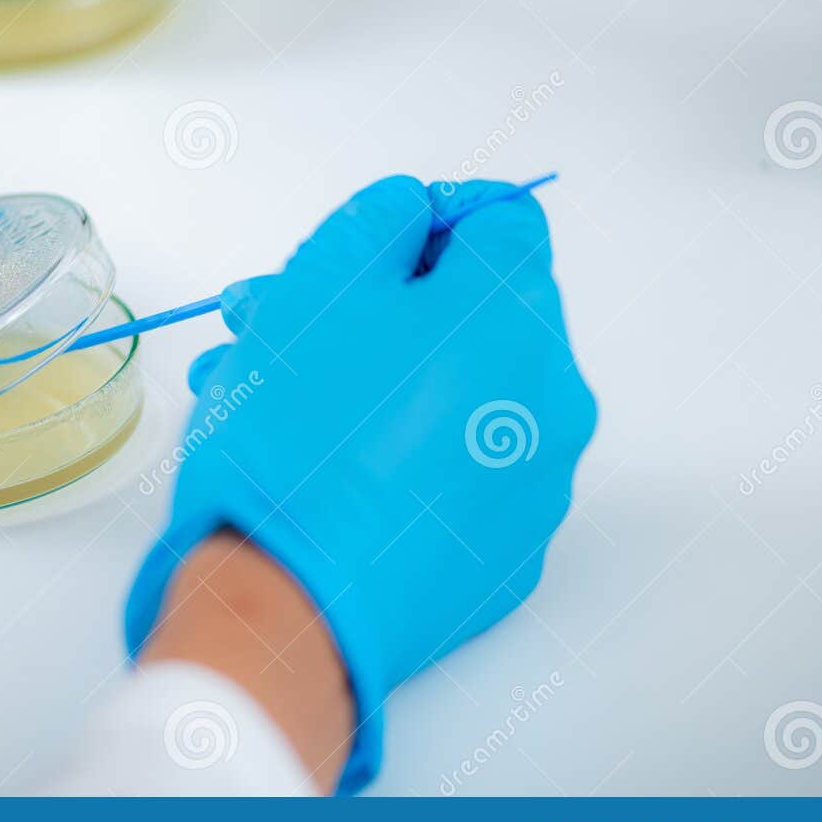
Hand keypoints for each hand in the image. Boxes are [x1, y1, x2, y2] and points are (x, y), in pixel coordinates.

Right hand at [125, 176, 596, 790]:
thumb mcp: (318, 286)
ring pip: (456, 396)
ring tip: (268, 394)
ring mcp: (535, 488)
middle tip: (276, 320)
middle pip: (473, 315)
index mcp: (516, 321)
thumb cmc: (296, 436)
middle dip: (372, 305)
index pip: (505, 222)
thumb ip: (377, 220)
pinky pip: (457, 474)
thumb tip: (413, 215)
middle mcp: (552, 401)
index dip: (430, 216)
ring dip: (372, 377)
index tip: (366, 243)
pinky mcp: (505, 558)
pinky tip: (320, 464)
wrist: (288, 605)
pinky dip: (400, 453)